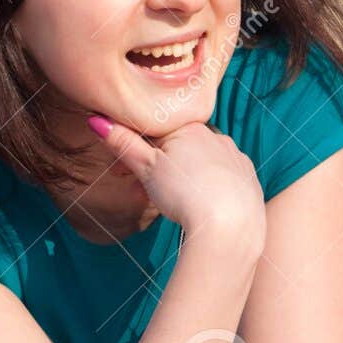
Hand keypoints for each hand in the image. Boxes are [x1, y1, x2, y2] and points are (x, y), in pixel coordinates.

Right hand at [88, 115, 265, 248]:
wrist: (230, 223)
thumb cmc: (185, 193)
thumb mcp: (146, 168)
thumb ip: (123, 143)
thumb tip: (97, 120)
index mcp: (190, 128)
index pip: (156, 133)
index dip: (137, 153)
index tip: (124, 173)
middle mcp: (216, 136)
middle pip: (178, 148)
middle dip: (157, 168)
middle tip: (142, 194)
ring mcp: (234, 155)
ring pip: (199, 162)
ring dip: (181, 177)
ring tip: (169, 204)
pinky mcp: (246, 175)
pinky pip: (220, 176)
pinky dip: (207, 185)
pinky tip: (200, 203)